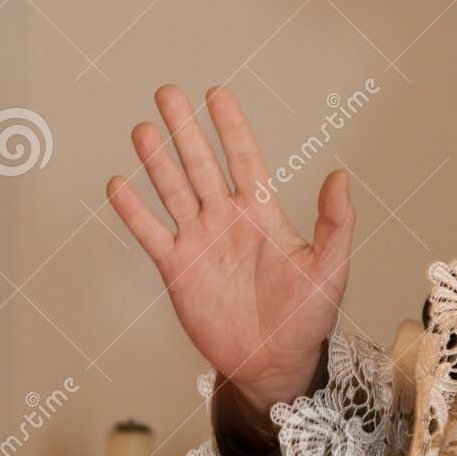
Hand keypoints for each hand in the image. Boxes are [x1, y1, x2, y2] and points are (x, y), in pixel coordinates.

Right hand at [106, 84, 353, 413]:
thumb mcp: (331, 268)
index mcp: (264, 213)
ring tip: (142, 129)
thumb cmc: (307, 317)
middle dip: (184, 129)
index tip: (217, 93)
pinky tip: (117, 185)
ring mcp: (199, 241)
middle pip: (200, 164)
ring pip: (172, 190)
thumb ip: (335, 223)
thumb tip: (340, 176)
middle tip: (167, 92)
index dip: (231, 127)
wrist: (275, 363)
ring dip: (156, 160)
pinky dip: (133, 211)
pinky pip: (151, 233)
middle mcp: (227, 219)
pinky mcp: (176, 268)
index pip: (244, 158)